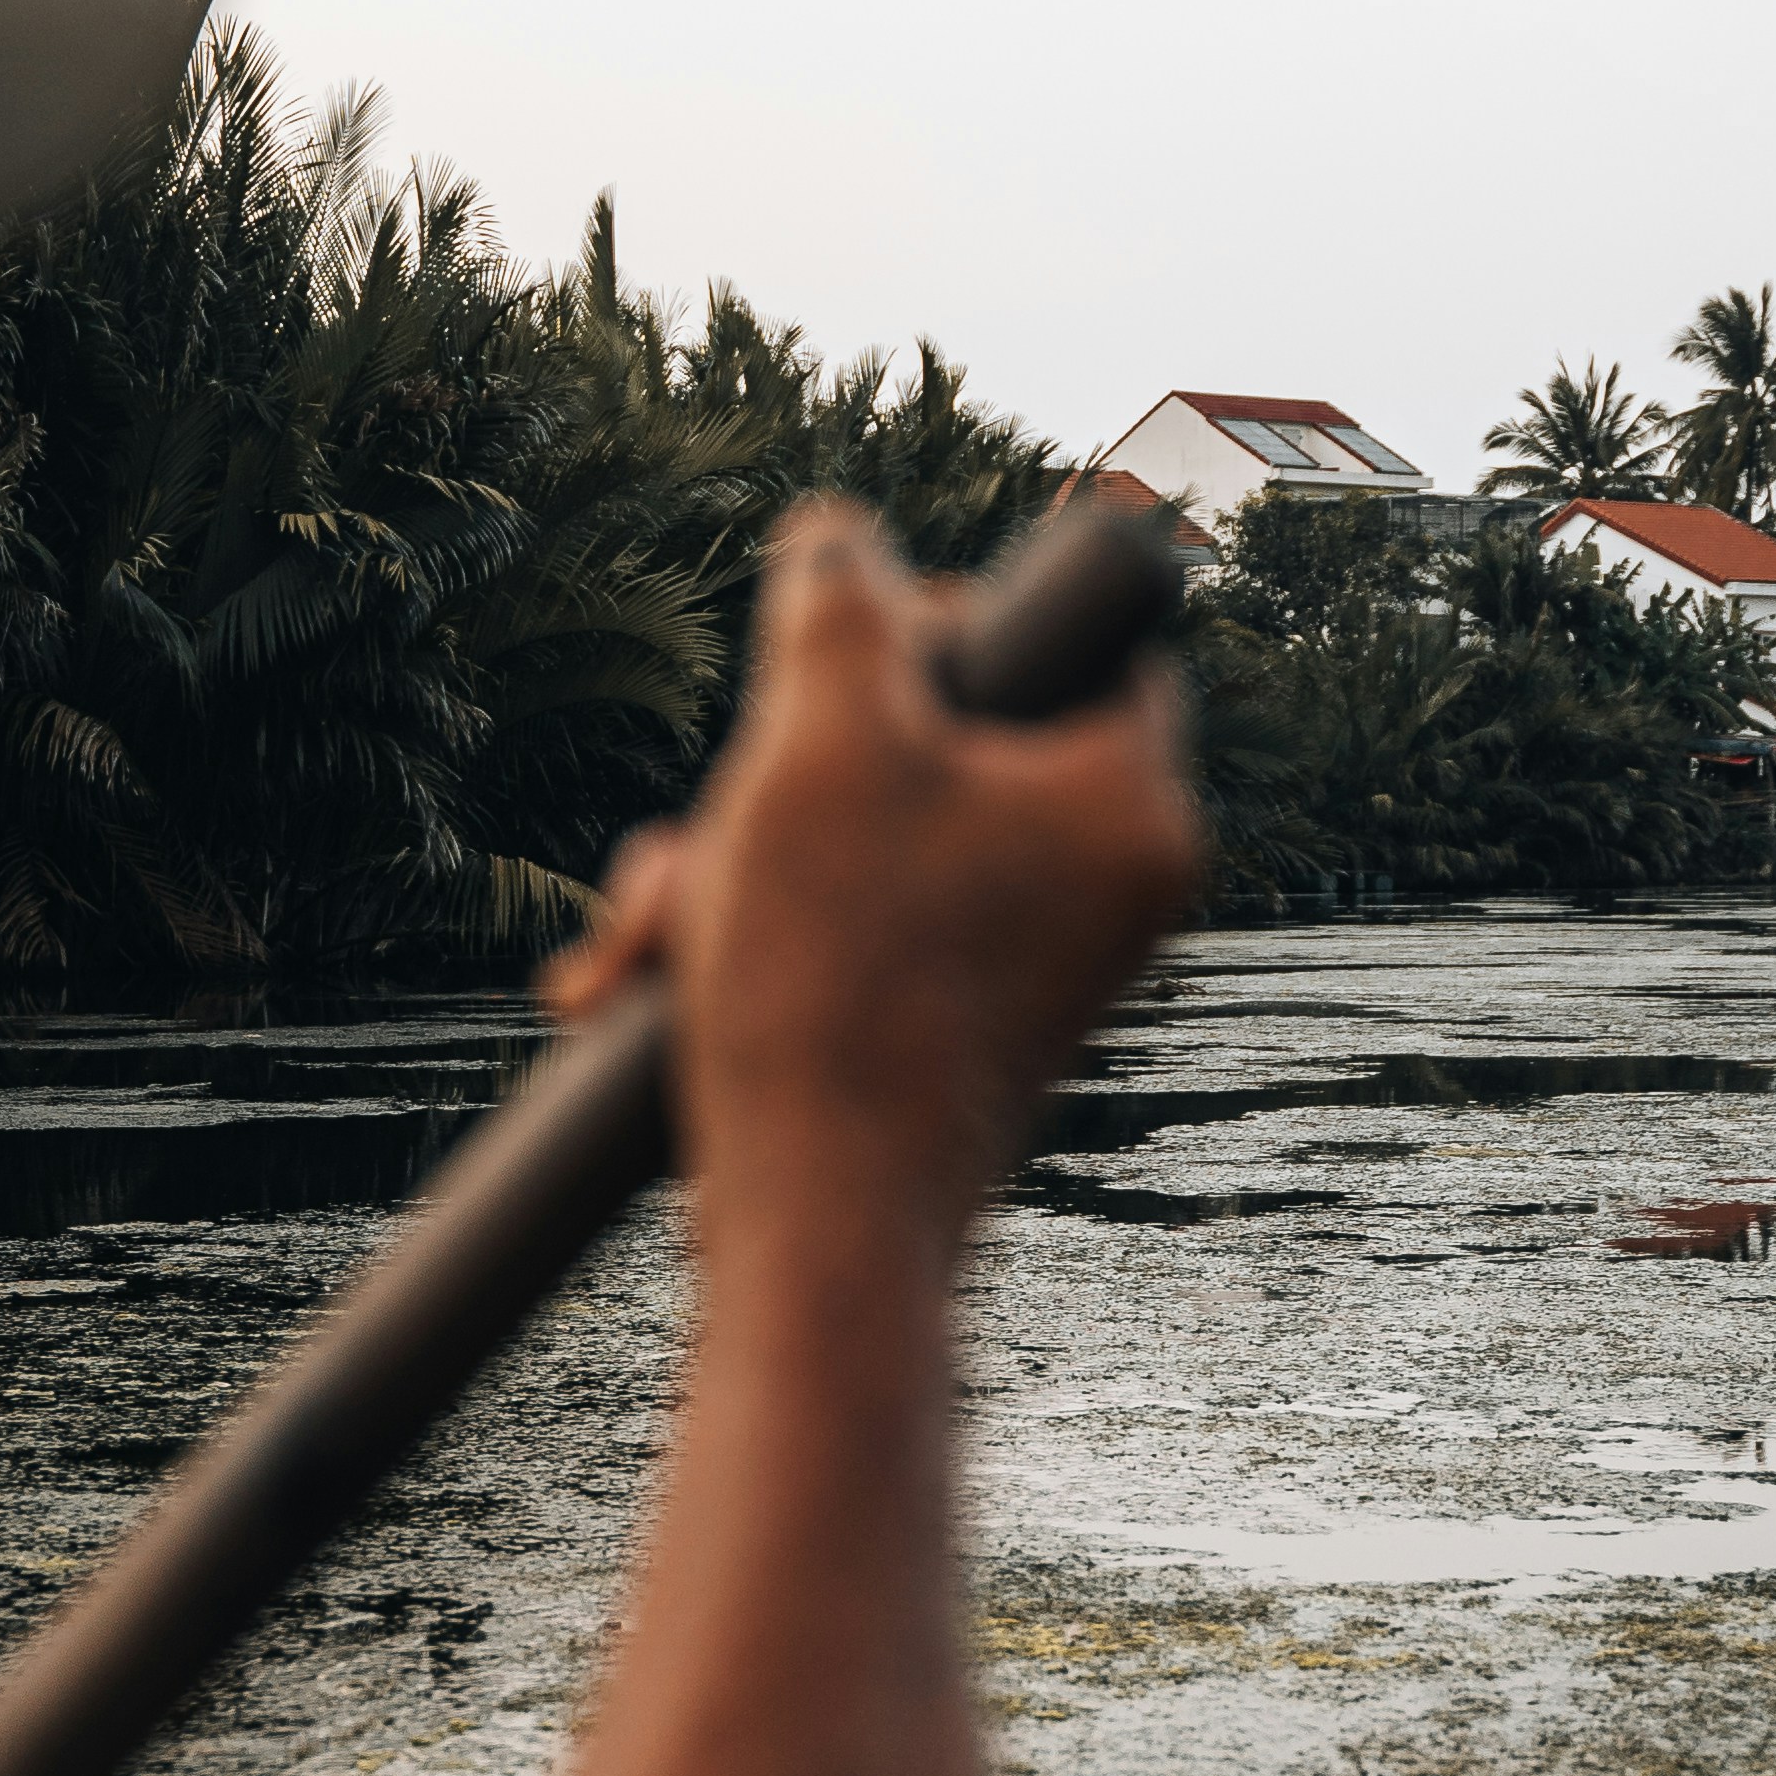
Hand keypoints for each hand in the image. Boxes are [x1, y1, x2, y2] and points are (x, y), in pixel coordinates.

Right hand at [542, 504, 1201, 1264]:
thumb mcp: (821, 746)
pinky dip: (755, 935)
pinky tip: (646, 983)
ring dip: (738, 860)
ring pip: (870, 837)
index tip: (852, 676)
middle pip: (942, 736)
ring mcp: (1034, 967)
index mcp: (1128, 801)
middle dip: (783, 772)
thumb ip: (838, 607)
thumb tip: (839, 536)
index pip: (1067, 631)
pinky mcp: (957, 1032)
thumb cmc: (840, 991)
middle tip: (714, 831)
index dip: (945, 622)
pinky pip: (854, 928)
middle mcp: (1109, 885)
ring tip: (650, 936)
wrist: (819, 1240)